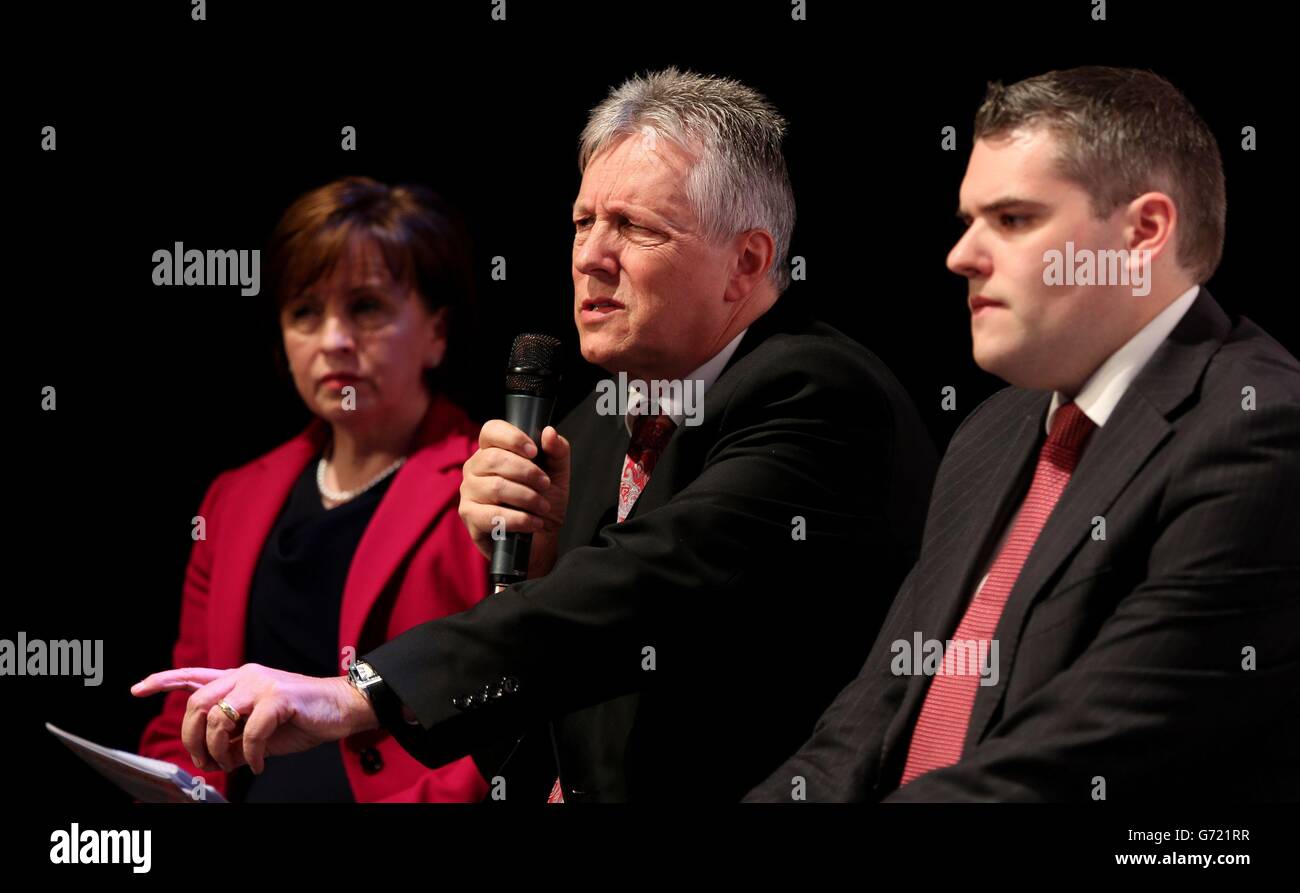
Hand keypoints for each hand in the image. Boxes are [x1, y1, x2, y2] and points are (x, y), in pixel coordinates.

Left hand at [131, 664, 378, 774]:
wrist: (342, 708)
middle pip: (196, 704)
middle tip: (203, 761)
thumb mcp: (260, 729)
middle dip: (191, 738)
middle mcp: (246, 676)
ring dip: (217, 750)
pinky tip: (258, 762)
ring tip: (232, 763)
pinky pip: (250, 733)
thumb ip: (234, 737)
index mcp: (239, 679)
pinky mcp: (279, 697)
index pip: (194, 675)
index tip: (137, 689)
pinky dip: (250, 755)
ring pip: (217, 718)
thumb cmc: (302, 717)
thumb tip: (215, 758)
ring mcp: (262, 684)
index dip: (163, 681)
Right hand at [459, 421, 570, 575]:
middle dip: (527, 473)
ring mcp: (468, 492)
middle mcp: (474, 468)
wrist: (540, 538)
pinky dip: (519, 519)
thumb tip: (549, 433)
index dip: (512, 438)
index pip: (491, 430)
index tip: (534, 452)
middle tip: (545, 486)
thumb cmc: (544, 501)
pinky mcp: (469, 516)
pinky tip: (533, 522)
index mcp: (492, 450)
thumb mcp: (557, 474)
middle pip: (494, 458)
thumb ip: (557, 451)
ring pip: (495, 487)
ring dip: (526, 497)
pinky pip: (492, 514)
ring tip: (543, 507)